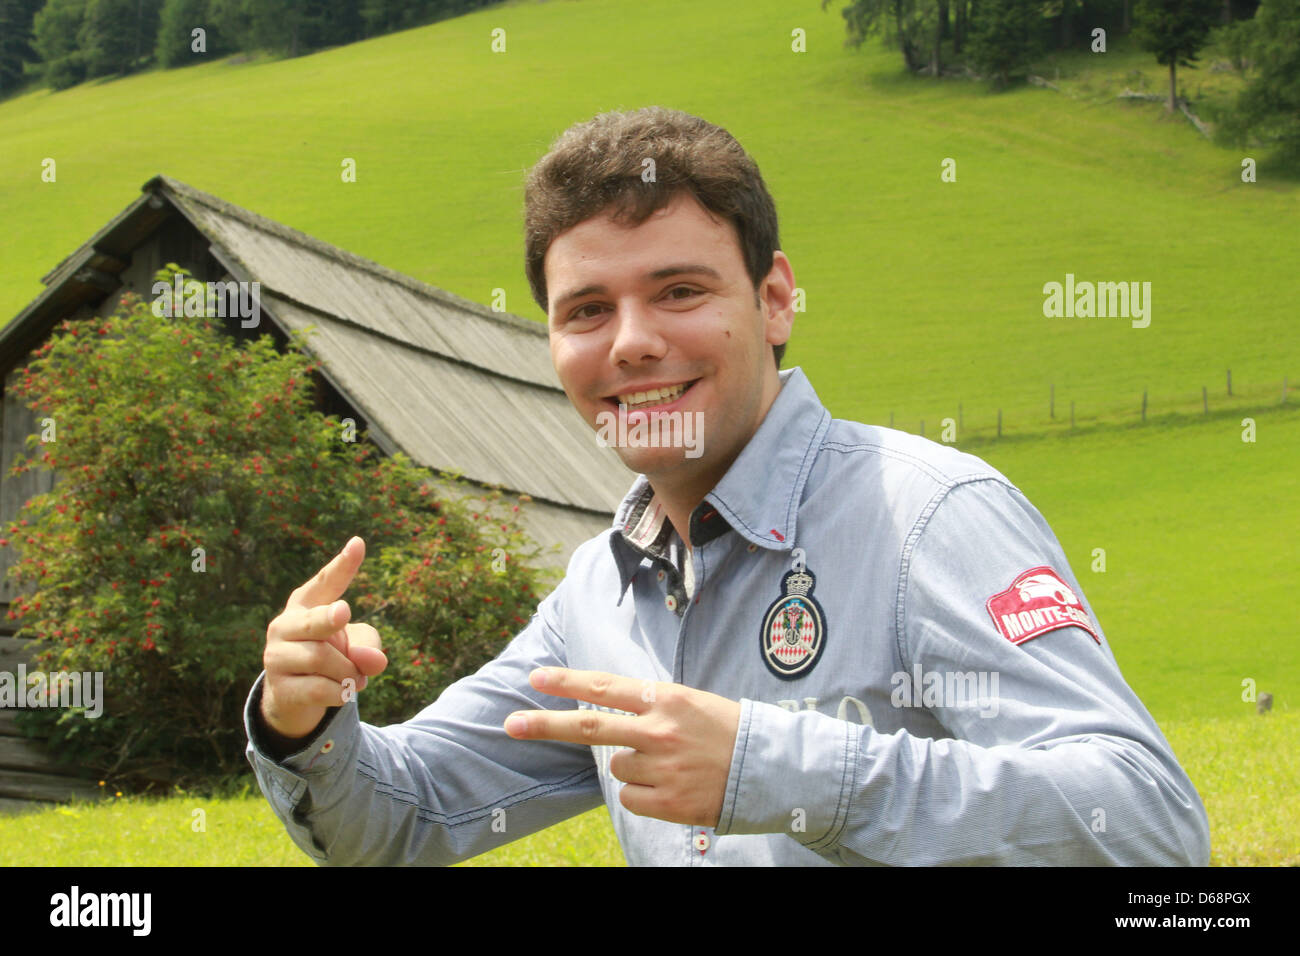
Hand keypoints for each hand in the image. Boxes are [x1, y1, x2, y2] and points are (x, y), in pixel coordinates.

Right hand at [261, 536, 387, 739]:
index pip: (325, 583)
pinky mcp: (280, 688)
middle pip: (315, 621)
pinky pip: (320, 689)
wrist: (298, 700)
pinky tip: (342, 692)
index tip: (359, 543)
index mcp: (305, 605)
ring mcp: (277, 657)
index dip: (343, 565)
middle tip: (344, 613)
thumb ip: (370, 647)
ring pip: (323, 659)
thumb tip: (373, 662)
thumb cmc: (331, 659)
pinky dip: (341, 692)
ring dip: (349, 672)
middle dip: (329, 618)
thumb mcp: (356, 647)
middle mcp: (285, 626)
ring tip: (355, 678)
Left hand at [504, 668, 741, 826]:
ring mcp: (663, 768)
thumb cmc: (728, 731)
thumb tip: (604, 709)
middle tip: (511, 723)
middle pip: (589, 726)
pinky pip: (631, 797)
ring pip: (616, 767)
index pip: (606, 687)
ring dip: (631, 766)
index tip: (535, 678)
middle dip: (545, 725)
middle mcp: (660, 730)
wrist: (771, 770)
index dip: (567, 682)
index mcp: (667, 699)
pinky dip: (642, 794)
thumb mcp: (691, 703)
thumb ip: (650, 705)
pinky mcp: (668, 803)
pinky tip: (671, 787)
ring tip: (669, 764)